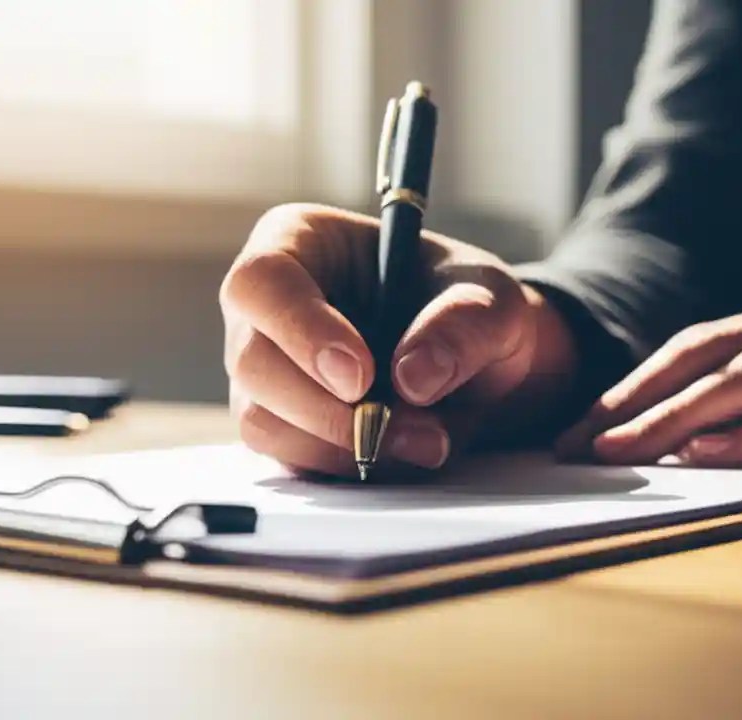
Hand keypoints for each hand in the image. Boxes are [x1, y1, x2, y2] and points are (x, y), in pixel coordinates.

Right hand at [220, 203, 576, 476]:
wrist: (475, 362)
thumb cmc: (465, 304)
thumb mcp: (489, 296)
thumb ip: (463, 324)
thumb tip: (413, 377)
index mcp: (298, 240)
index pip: (263, 280)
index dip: (301, 330)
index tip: (359, 375)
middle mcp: (264, 307)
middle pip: (252, 361)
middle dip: (327, 407)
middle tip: (397, 422)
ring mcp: (264, 370)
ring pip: (262, 420)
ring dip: (341, 444)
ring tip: (422, 438)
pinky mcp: (279, 424)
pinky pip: (289, 458)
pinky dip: (345, 466)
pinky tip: (398, 451)